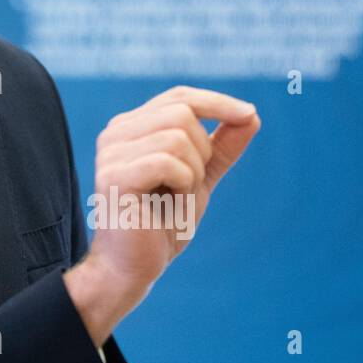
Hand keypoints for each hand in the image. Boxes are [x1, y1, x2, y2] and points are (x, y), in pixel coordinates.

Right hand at [84, 85, 260, 298]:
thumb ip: (221, 147)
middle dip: (202, 150)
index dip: (217, 102)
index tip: (249, 115)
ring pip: (178, 137)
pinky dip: (182, 185)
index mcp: (131, 126)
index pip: (179, 96)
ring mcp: (111, 153)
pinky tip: (165, 203)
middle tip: (188, 184)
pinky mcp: (115, 176)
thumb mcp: (200, 178)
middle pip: (182, 113)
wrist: (134, 266)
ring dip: (192, 172)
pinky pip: (169, 163)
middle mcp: (116, 132)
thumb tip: (251, 115)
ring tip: (174, 196)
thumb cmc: (162, 222)